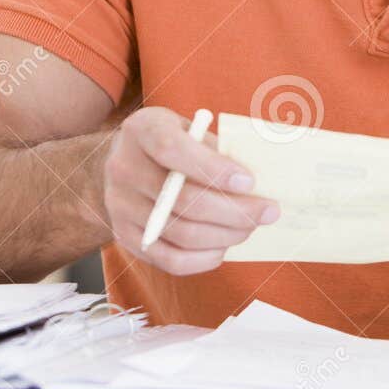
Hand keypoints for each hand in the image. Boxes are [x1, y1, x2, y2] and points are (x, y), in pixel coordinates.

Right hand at [103, 107, 278, 275]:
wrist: (126, 163)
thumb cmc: (172, 143)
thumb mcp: (191, 129)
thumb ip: (217, 148)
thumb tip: (257, 183)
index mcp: (143, 130)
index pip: (172, 150)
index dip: (213, 168)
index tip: (250, 182)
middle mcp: (124, 168)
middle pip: (182, 200)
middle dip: (234, 210)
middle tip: (268, 211)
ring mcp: (120, 206)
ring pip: (181, 233)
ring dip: (225, 235)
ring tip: (250, 227)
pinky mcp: (125, 236)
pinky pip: (169, 259)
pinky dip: (203, 259)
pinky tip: (223, 247)